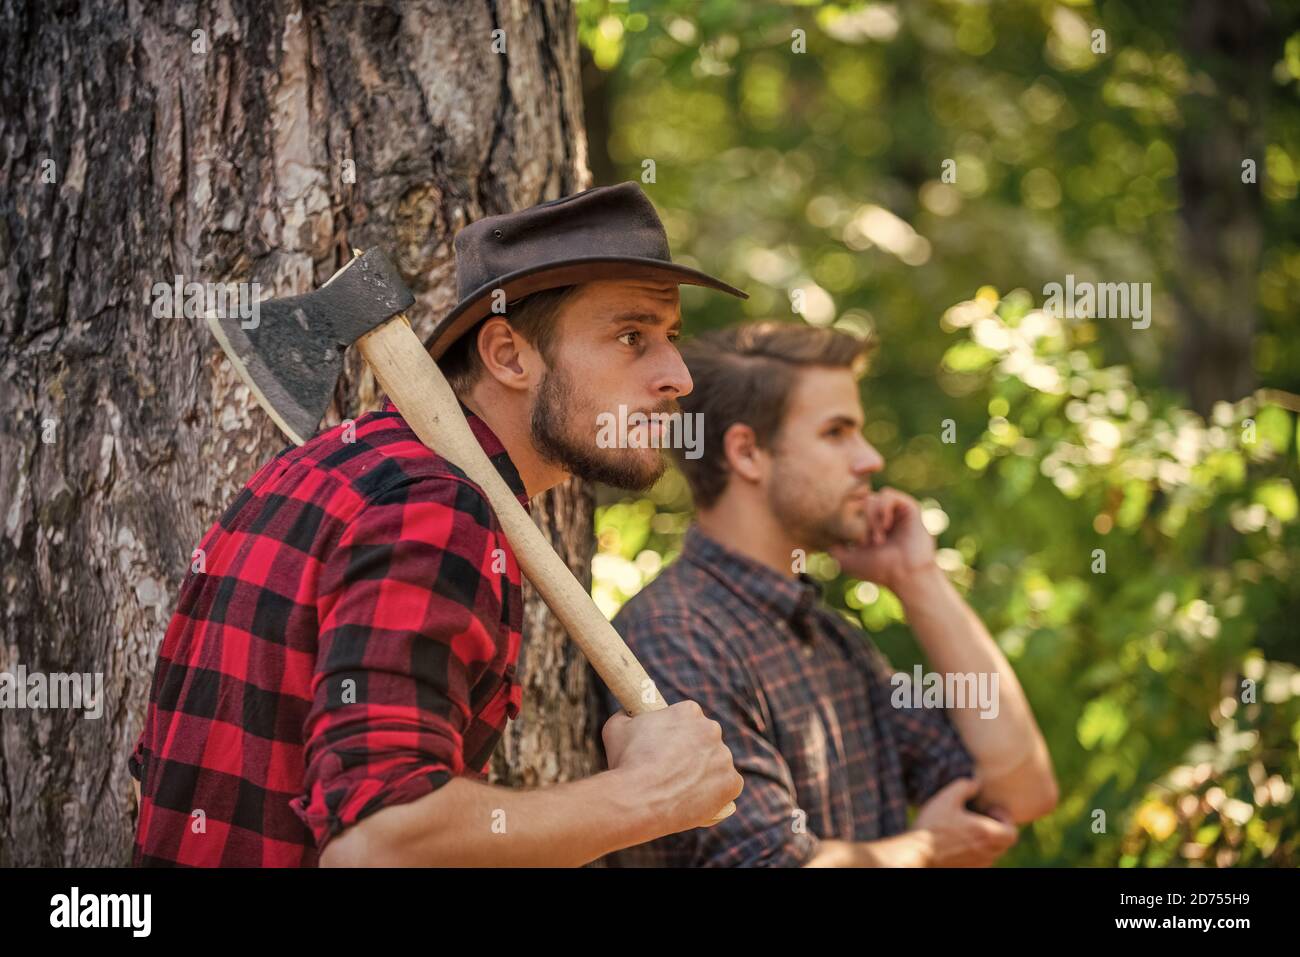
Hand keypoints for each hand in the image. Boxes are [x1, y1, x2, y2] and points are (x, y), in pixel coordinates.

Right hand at [602, 700, 742, 832]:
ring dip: (705, 772)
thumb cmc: (625, 762)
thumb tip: (625, 712)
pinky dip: (719, 793)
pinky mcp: (732, 783)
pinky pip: (729, 787)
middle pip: (706, 739)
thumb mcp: (616, 727)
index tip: (666, 747)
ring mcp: (724, 757)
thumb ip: (626, 715)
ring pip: (717, 763)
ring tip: (682, 788)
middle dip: (693, 751)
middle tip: (674, 768)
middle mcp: (712, 729)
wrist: (637, 799)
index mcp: (689, 711)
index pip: (688, 717)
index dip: (676, 733)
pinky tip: (702, 799)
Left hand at [829, 486, 935, 591]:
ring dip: (871, 518)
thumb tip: (821, 537)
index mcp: (868, 525)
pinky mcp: (909, 507)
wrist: (905, 575)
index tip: (854, 540)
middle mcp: (882, 516)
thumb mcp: (847, 561)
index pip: (851, 508)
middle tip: (866, 543)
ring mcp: (895, 511)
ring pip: (872, 498)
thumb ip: (832, 548)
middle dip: (860, 522)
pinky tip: (886, 525)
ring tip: (879, 539)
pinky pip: (888, 494)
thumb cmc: (879, 570)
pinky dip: (883, 508)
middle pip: (860, 502)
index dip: (848, 518)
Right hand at [912, 777, 1017, 866]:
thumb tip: (975, 782)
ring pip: (993, 853)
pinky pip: (980, 860)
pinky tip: (959, 840)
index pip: (1013, 833)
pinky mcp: (968, 869)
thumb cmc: (933, 825)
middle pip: (1004, 843)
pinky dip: (977, 850)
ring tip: (969, 828)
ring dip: (987, 840)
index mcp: (986, 834)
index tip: (990, 810)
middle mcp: (986, 852)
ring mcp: (977, 864)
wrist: (918, 852)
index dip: (1006, 819)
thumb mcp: (947, 798)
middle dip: (997, 828)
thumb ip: (964, 786)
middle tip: (981, 817)